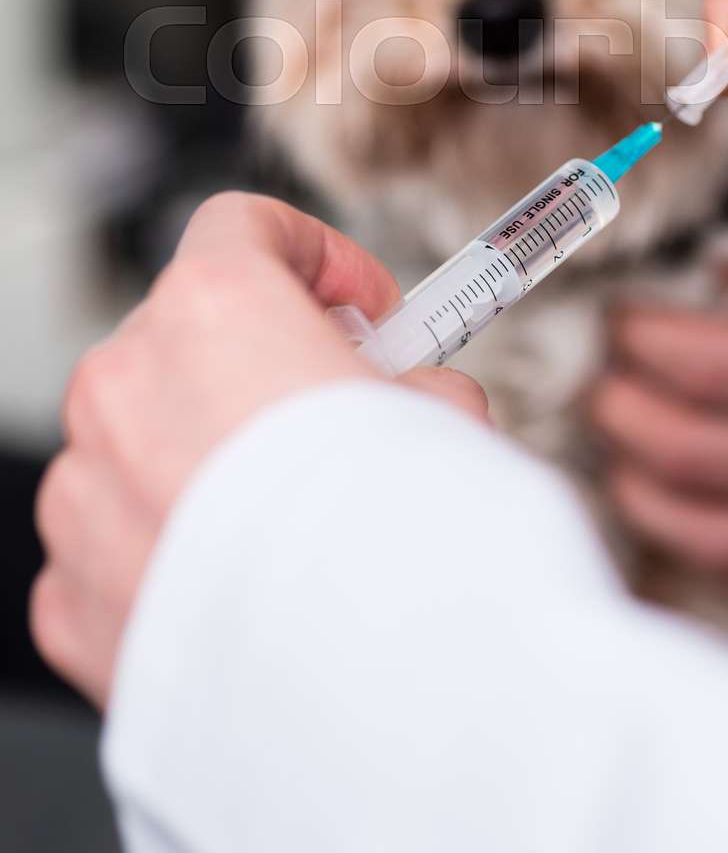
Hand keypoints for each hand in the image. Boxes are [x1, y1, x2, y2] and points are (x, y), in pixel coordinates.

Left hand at [31, 192, 487, 707]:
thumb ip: (410, 384)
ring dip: (209, 453)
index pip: (242, 226)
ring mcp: (85, 491)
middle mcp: (126, 385)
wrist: (370, 704)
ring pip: (141, 438)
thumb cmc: (408, 542)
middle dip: (261, 362)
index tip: (361, 309)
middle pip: (187, 333)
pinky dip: (173, 545)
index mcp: (214, 311)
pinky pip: (119, 538)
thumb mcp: (453, 417)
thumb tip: (408, 400)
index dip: (317, 256)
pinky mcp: (71, 594)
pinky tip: (253, 583)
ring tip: (301, 517)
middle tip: (341, 415)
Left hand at [589, 173, 727, 615]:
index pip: (711, 371)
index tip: (623, 316)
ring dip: (641, 489)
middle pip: (695, 457)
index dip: (643, 341)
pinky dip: (702, 551)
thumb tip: (725, 269)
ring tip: (623, 437)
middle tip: (605, 374)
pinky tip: (682, 502)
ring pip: (716, 538)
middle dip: (624, 411)